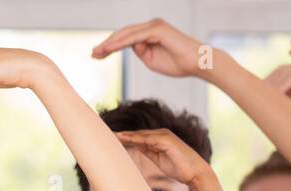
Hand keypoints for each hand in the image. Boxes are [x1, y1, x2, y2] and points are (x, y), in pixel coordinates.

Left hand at [92, 18, 207, 78]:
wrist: (198, 64)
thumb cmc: (178, 64)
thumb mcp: (152, 61)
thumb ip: (141, 52)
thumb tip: (131, 46)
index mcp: (149, 33)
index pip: (125, 38)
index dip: (110, 47)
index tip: (97, 56)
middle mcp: (150, 26)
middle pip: (122, 34)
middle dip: (106, 44)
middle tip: (92, 54)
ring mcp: (153, 26)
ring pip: (126, 34)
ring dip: (110, 43)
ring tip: (97, 53)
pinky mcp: (157, 30)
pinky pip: (134, 37)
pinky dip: (121, 43)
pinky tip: (110, 49)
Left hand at [114, 129, 210, 187]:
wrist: (196, 174)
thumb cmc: (180, 169)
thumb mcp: (159, 160)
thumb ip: (149, 152)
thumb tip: (137, 150)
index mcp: (158, 140)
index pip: (138, 137)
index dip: (124, 138)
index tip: (111, 139)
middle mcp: (161, 135)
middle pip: (137, 133)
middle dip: (122, 134)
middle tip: (107, 133)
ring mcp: (164, 136)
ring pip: (141, 134)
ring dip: (126, 134)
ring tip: (112, 135)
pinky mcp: (167, 141)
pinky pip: (148, 139)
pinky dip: (136, 138)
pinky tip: (125, 139)